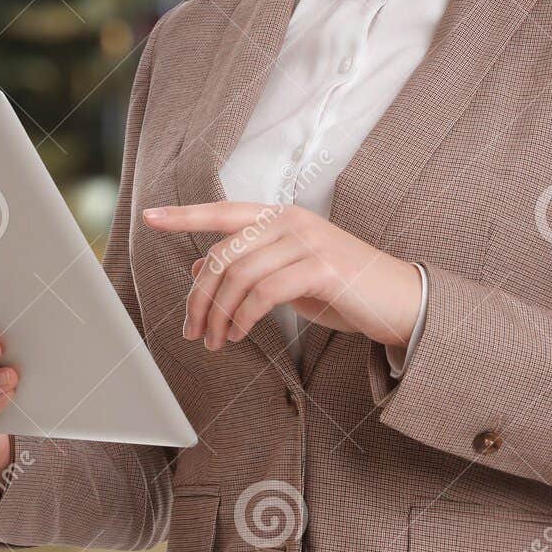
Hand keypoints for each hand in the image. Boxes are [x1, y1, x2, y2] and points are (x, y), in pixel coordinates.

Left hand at [142, 201, 421, 351]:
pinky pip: (264, 292)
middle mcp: (291, 221)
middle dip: (199, 297)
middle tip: (192, 330)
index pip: (222, 211)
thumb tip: (200, 265)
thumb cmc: (343, 288)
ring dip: (218, 314)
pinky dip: (243, 316)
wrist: (401, 301)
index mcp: (280, 216)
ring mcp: (307, 241)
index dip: (184, 215)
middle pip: (223, 253)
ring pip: (239, 274)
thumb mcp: (287, 273)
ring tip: (215, 340)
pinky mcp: (321, 268)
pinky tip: (239, 333)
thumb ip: (248, 264)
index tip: (149, 218)